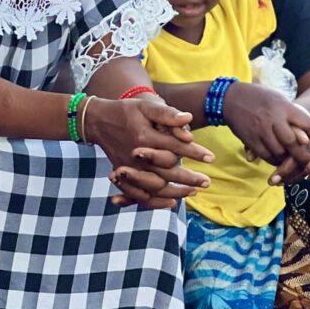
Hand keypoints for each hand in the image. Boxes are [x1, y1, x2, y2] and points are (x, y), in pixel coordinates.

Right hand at [83, 95, 212, 208]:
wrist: (98, 121)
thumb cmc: (126, 111)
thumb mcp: (146, 106)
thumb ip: (167, 113)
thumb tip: (188, 119)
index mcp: (144, 136)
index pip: (175, 147)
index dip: (194, 153)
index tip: (211, 158)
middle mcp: (136, 156)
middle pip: (167, 172)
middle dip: (189, 178)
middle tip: (207, 182)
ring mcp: (129, 168)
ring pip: (155, 187)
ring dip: (176, 191)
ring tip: (194, 191)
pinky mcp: (124, 176)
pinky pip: (139, 195)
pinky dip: (155, 202)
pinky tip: (171, 202)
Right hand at [221, 83, 309, 184]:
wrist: (230, 98)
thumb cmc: (259, 97)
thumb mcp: (279, 99)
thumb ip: (295, 114)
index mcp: (284, 107)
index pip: (307, 124)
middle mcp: (273, 119)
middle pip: (293, 142)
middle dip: (303, 155)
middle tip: (309, 162)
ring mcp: (260, 130)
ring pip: (279, 151)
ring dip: (287, 159)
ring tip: (293, 162)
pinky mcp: (250, 139)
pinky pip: (265, 155)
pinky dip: (273, 160)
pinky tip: (277, 160)